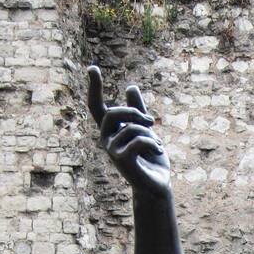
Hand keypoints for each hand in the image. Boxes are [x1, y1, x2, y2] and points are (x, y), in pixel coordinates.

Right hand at [87, 65, 169, 197]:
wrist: (156, 185)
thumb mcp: (146, 131)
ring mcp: (112, 151)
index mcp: (111, 131)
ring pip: (132, 128)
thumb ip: (138, 111)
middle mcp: (107, 140)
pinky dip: (153, 144)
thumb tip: (130, 86)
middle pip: (112, 112)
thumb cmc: (151, 159)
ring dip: (151, 135)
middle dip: (133, 112)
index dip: (94, 88)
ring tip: (158, 146)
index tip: (92, 67)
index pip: (96, 107)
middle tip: (152, 121)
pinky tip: (160, 151)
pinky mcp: (122, 161)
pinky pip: (138, 141)